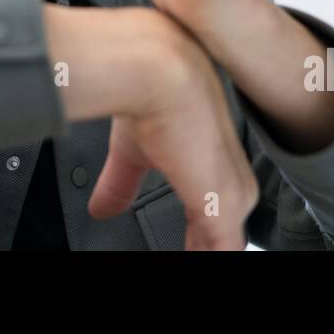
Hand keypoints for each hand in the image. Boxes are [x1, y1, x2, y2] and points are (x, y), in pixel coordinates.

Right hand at [84, 8, 258, 249]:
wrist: (154, 68)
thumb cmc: (146, 92)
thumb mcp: (131, 152)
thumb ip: (121, 184)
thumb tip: (100, 208)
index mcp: (217, 167)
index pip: (213, 219)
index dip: (194, 239)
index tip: (180, 247)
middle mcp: (233, 185)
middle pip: (220, 240)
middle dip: (197, 249)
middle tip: (176, 254)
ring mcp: (232, 200)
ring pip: (221, 247)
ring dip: (198, 253)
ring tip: (169, 258)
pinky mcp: (223, 211)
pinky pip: (220, 255)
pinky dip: (198, 260)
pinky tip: (175, 265)